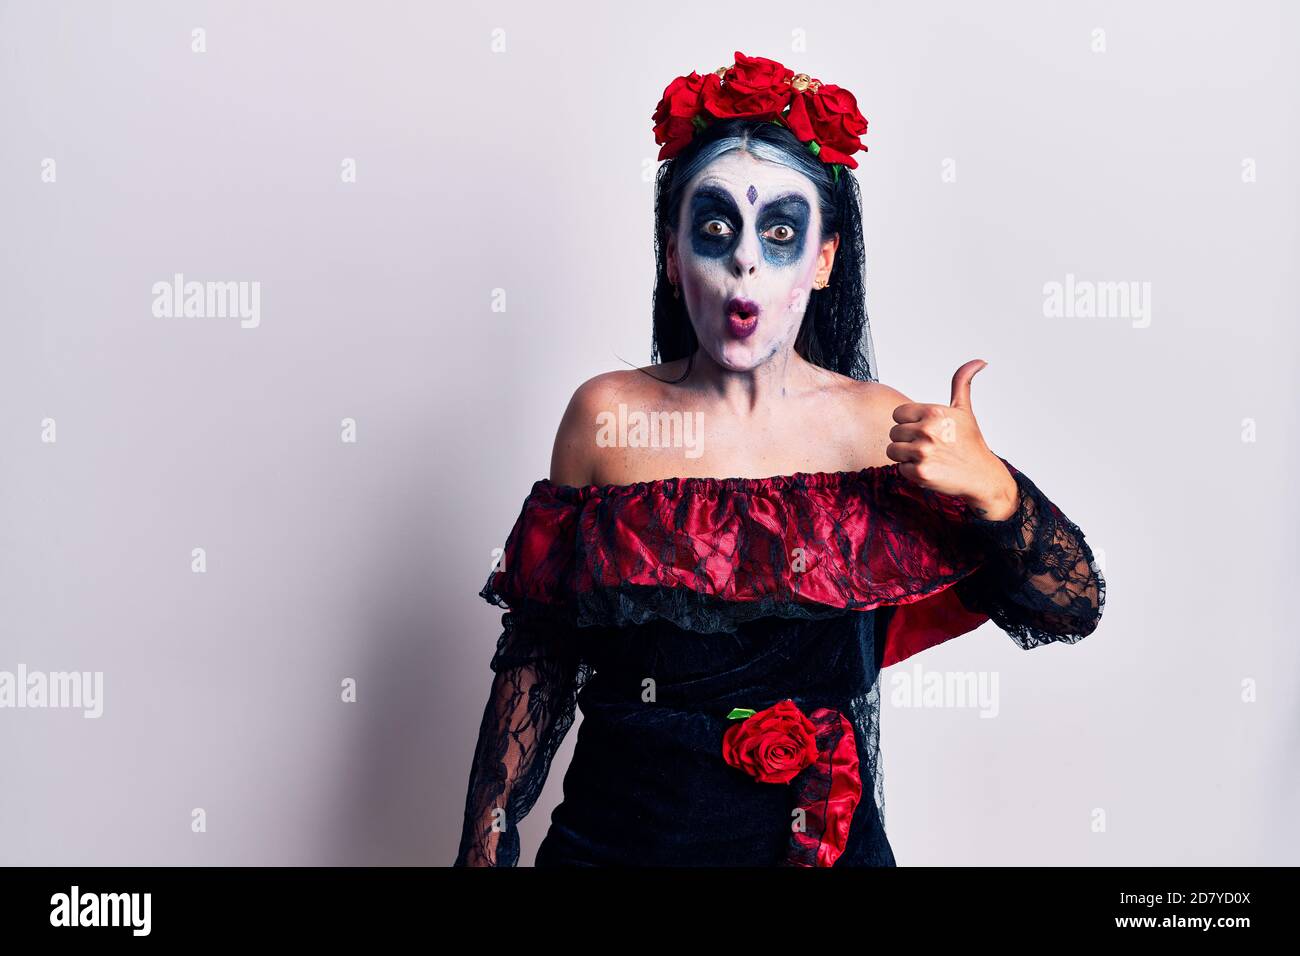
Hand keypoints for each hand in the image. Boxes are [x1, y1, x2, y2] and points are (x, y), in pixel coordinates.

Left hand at [887, 359, 1019, 519]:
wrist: (982, 476)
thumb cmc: (971, 443)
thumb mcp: (964, 410)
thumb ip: (962, 383)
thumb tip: (980, 361)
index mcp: (934, 412)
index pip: (898, 414)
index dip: (909, 424)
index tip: (925, 430)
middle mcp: (927, 429)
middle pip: (894, 433)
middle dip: (907, 441)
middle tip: (929, 446)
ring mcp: (923, 451)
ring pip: (893, 450)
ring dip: (907, 456)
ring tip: (928, 457)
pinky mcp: (920, 472)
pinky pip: (900, 468)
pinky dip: (912, 472)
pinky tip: (930, 469)